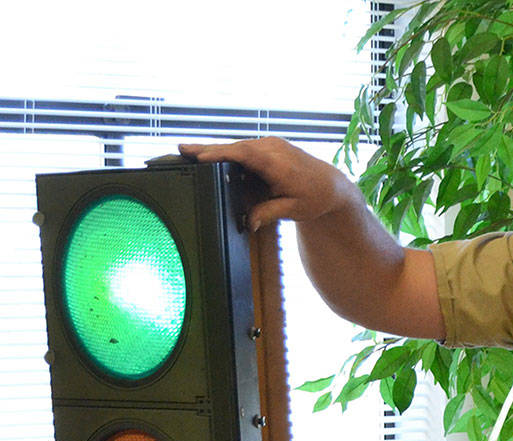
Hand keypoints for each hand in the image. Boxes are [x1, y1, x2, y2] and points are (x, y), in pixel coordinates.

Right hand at [178, 137, 355, 231]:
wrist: (330, 186)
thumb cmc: (315, 197)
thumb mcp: (295, 209)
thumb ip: (270, 213)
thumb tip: (250, 222)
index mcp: (279, 162)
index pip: (246, 154)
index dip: (223, 153)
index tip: (202, 156)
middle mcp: (273, 148)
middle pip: (235, 147)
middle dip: (208, 149)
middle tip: (181, 150)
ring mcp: (269, 145)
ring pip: (236, 147)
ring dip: (213, 150)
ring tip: (185, 152)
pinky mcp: (266, 148)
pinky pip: (243, 150)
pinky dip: (226, 154)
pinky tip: (206, 156)